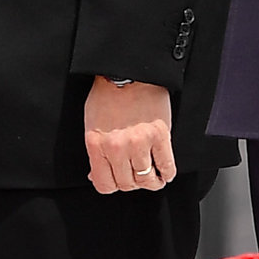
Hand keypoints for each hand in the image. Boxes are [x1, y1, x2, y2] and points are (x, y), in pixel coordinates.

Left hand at [84, 77, 175, 192]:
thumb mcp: (91, 123)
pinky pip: (166, 166)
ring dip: (151, 182)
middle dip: (131, 184)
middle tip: (135, 176)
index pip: (104, 184)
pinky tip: (165, 172)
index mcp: (96, 144)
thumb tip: (97, 174)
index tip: (117, 182)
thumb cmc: (108, 94)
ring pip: (146, 179)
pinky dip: (167, 174)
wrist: (129, 72)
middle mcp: (117, 147)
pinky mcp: (160, 135)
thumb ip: (95, 152)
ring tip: (153, 178)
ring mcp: (139, 142)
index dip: (112, 186)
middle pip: (126, 184)